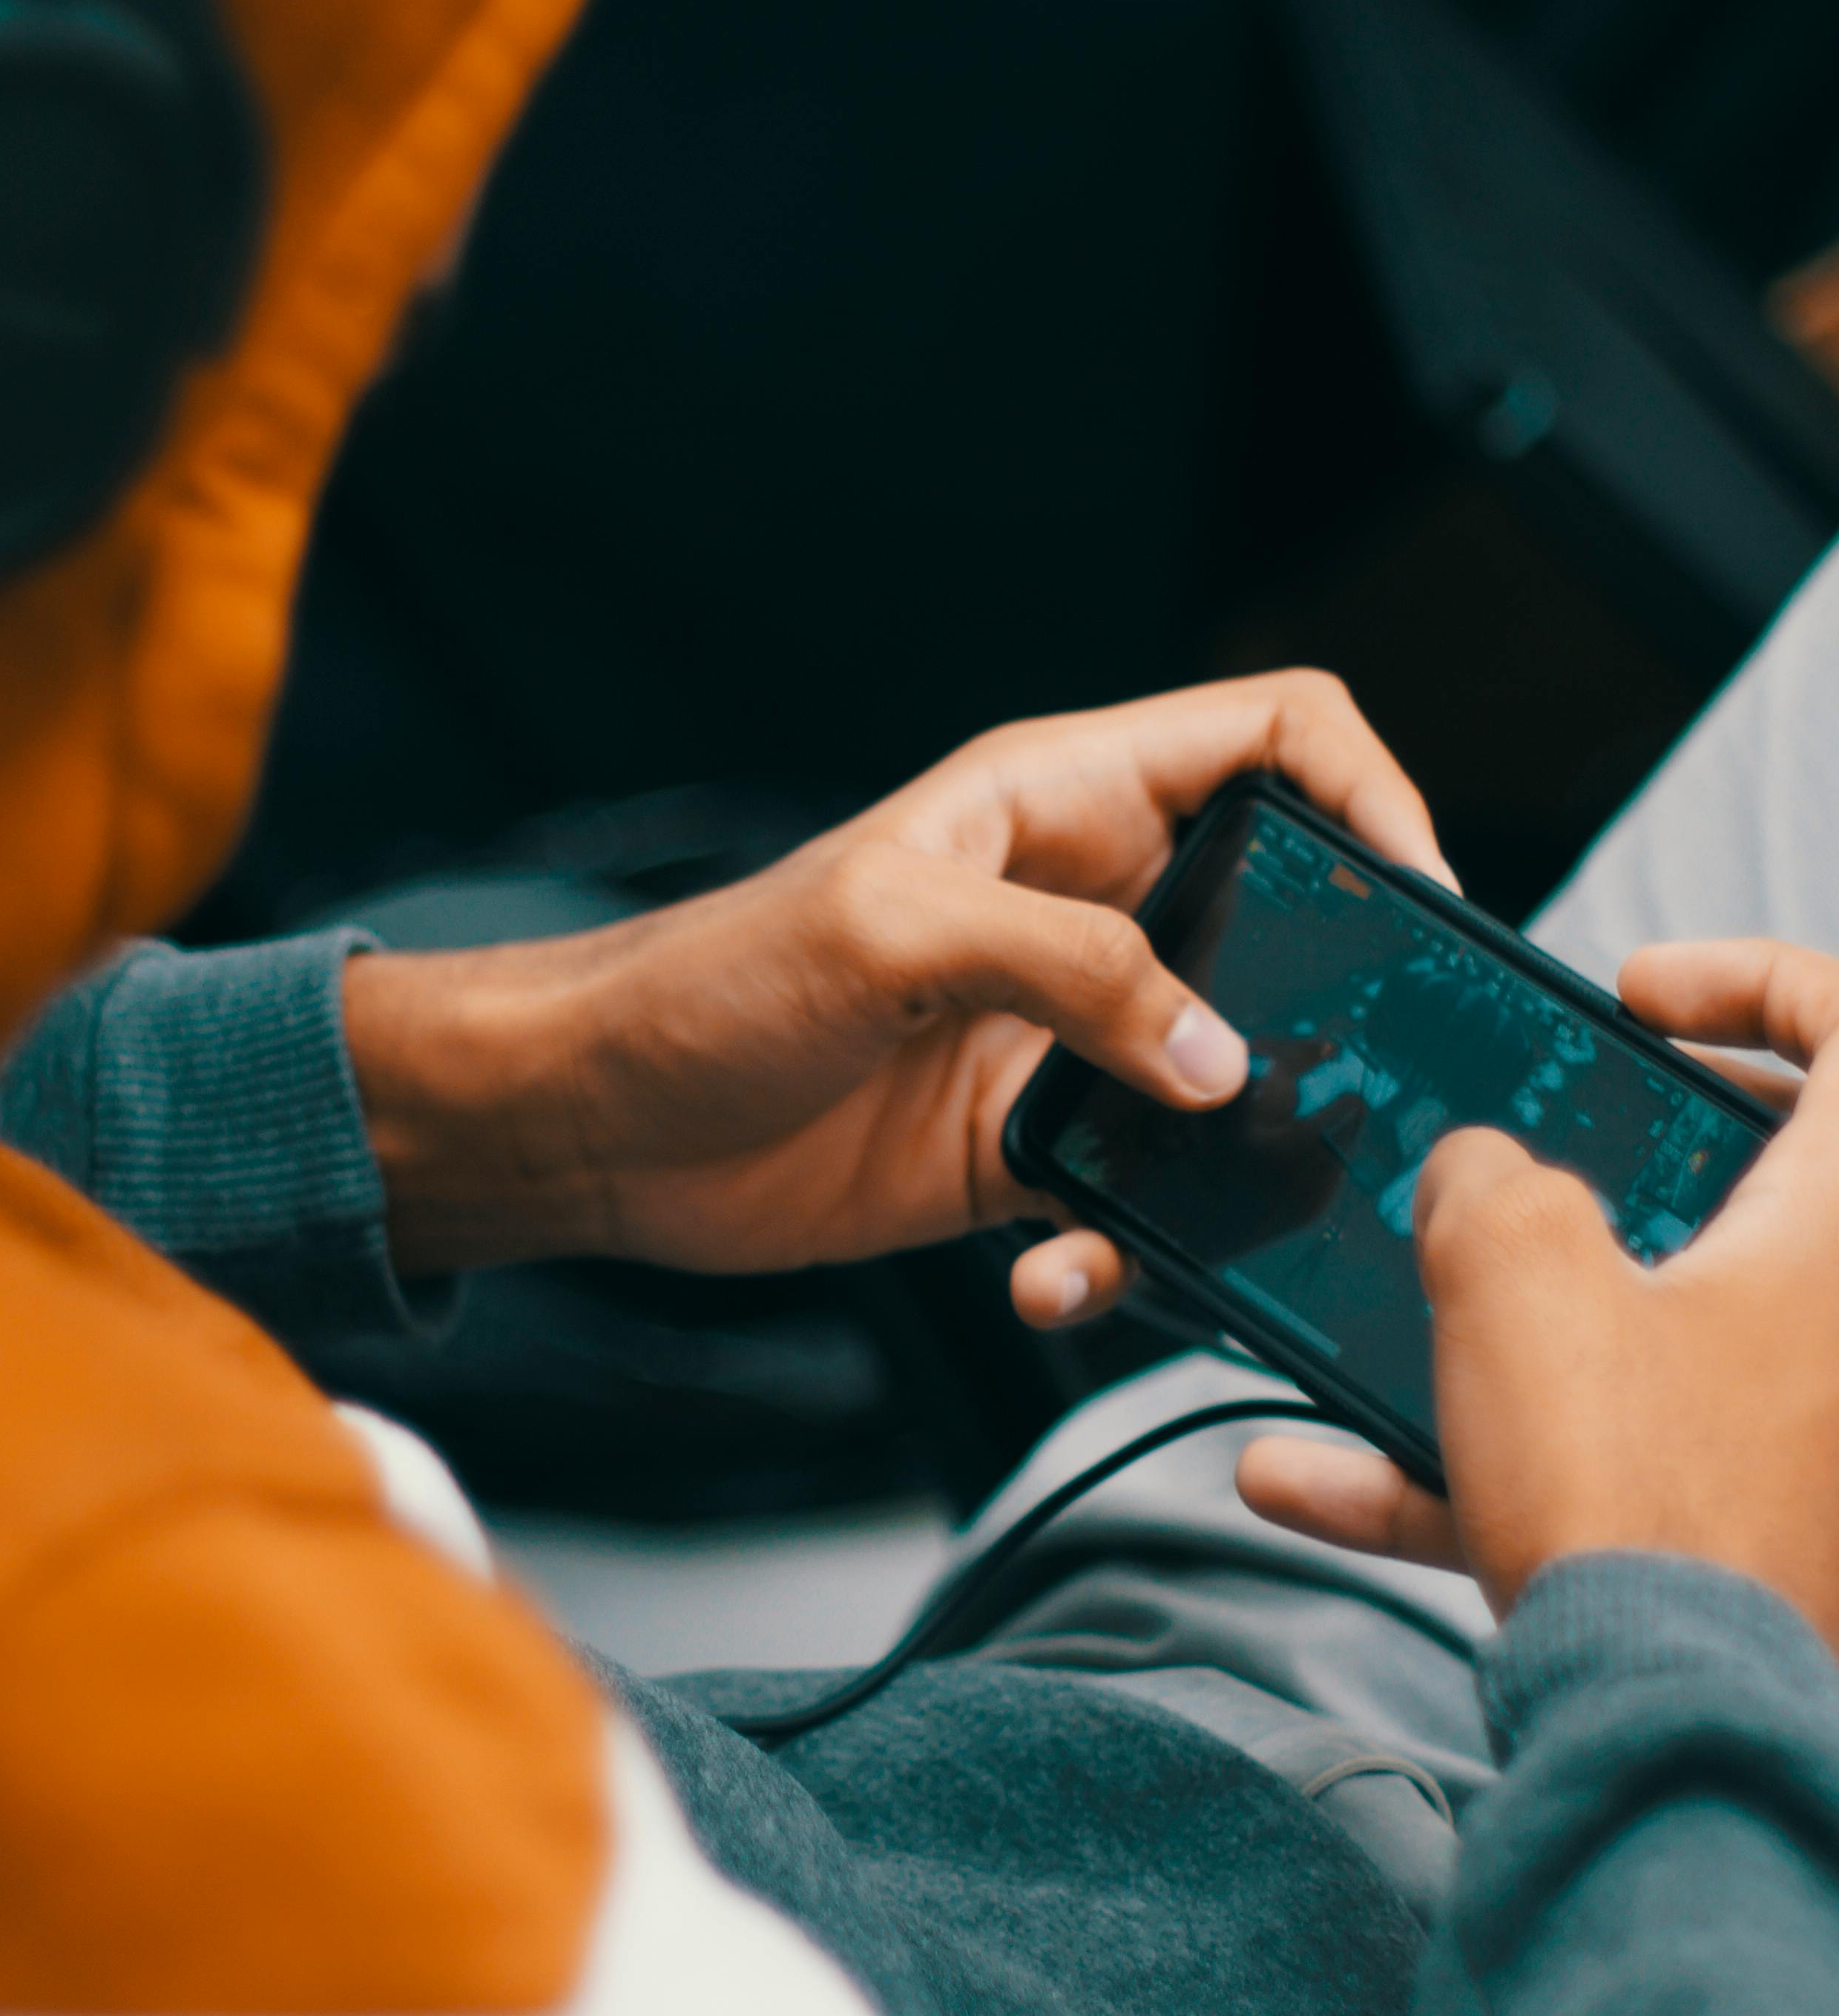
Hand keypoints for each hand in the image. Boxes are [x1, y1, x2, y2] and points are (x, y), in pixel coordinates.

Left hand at [340, 673, 1443, 1299]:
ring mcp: (1065, 1036)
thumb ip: (1066, 967)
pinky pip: (1137, 1204)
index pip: (1273, 739)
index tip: (1413, 890)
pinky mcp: (1029, 1151)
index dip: (1369, 790)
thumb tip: (1210, 1052)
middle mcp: (1083, 910)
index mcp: (1059, 803)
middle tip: (1367, 1082)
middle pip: (1283, 922)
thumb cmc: (705, 982)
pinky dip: (1122, 1255)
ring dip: (1237, 1159)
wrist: (602, 1126)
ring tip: (1209, 1207)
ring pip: (1226, 1082)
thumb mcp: (887, 928)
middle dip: (1336, 1004)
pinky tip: (1057, 1276)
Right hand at [1238, 938, 1838, 1649]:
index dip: (1750, 980)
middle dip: (1622, 1150)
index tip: (1632, 998)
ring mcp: (1805, 1437)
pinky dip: (1475, 1463)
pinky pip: (1610, 1465)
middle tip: (1531, 1145)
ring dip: (1523, 1319)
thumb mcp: (1517, 1277)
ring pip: (1662, 1331)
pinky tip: (1313, 1476)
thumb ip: (1490, 1182)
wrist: (1677, 1732)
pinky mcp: (1748, 1535)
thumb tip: (1483, 1174)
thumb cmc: (1643, 1496)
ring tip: (1384, 1317)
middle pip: (1763, 1174)